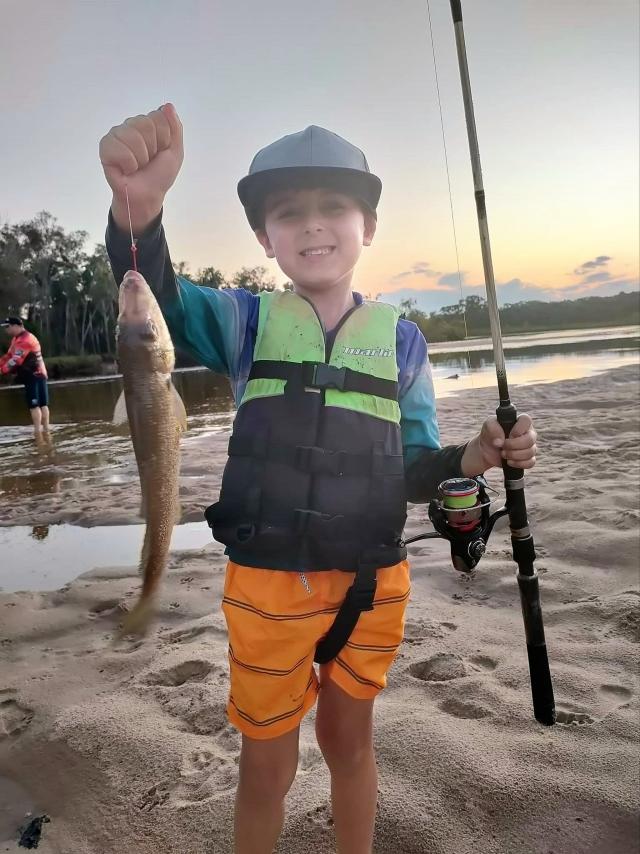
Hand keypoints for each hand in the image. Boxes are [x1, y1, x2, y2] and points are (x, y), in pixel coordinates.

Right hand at [99, 103, 183, 233]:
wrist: (148, 195)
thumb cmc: (159, 175)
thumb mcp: (175, 151)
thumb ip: (175, 128)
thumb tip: (168, 105)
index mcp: (147, 124)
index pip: (158, 116)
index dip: (164, 138)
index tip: (161, 152)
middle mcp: (131, 126)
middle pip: (145, 123)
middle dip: (152, 147)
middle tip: (148, 160)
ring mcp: (117, 135)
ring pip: (132, 135)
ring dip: (140, 157)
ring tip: (137, 165)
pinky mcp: (105, 147)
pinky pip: (118, 147)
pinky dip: (127, 163)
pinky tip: (126, 169)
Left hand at [461, 413, 536, 475]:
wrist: (486, 449)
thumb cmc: (490, 434)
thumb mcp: (487, 426)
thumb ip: (493, 427)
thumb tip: (500, 441)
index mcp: (520, 422)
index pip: (526, 420)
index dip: (518, 429)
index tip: (508, 435)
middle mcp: (528, 433)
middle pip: (530, 439)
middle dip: (514, 445)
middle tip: (503, 446)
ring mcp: (530, 446)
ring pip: (530, 452)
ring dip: (514, 455)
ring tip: (503, 454)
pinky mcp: (528, 458)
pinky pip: (530, 463)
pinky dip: (518, 464)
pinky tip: (509, 462)